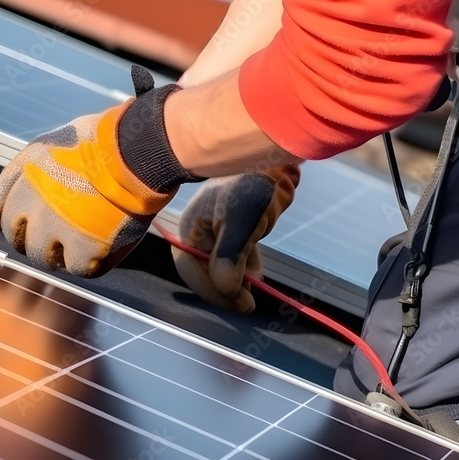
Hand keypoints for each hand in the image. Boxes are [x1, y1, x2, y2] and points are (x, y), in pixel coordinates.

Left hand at [0, 67, 193, 276]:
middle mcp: (29, 201)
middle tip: (58, 238)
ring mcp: (53, 227)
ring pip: (42, 258)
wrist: (136, 148)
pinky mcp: (81, 247)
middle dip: (34, 241)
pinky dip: (89, 262)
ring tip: (83, 242)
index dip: (14, 222)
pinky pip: (76, 268)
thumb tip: (30, 187)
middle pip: (17, 239)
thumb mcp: (55, 143)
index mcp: (22, 173)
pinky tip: (102, 246)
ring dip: (60, 254)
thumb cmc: (105, 140)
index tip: (29, 225)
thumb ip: (36, 170)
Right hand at [172, 165, 299, 312]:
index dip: (213, 292)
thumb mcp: (241, 222)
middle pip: (206, 271)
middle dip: (227, 287)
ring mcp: (215, 230)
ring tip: (256, 282)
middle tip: (249, 302)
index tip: (240, 304)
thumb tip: (226, 289)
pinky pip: (236, 254)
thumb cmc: (249, 184)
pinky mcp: (233, 227)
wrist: (268, 154)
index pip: (192, 271)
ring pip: (223, 265)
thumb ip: (230, 257)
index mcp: (190, 230)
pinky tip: (257, 271)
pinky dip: (246, 264)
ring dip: (239, 276)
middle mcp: (198, 233)